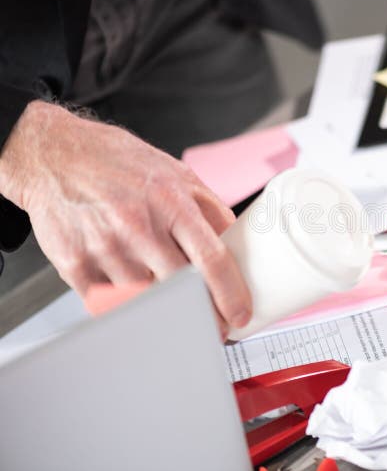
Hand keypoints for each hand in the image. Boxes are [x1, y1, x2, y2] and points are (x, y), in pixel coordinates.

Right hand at [0, 101, 251, 337]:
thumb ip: (212, 211)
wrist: (54, 156)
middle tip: (211, 321)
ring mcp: (104, 249)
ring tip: (171, 304)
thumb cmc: (119, 164)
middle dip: (203, 313)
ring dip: (165, 312)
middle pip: (182, 289)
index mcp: (171, 203)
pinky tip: (134, 293)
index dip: (230, 294)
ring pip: (148, 303)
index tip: (239, 314)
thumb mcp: (178, 175)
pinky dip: (129, 307)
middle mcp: (138, 227)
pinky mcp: (75, 266)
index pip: (212, 259)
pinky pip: (110, 305)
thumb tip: (239, 246)